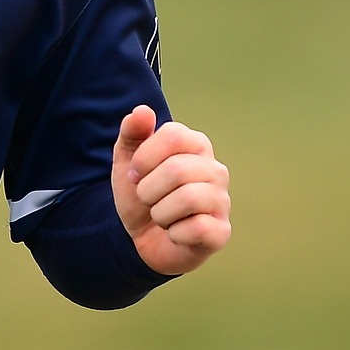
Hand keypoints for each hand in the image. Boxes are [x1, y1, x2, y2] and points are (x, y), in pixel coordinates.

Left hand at [111, 105, 230, 275]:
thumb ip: (132, 133)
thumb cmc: (141, 195)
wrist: (142, 238)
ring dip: (160, 213)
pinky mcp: (222, 231)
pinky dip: (174, 233)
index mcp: (196, 145)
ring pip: (188, 198)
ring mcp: (222, 201)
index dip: (145, 157)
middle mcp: (215, 169)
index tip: (136, 173)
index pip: (173, 134)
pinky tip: (175, 234)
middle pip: (177, 170)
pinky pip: (197, 228)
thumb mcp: (127, 161)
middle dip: (148, 190)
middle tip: (148, 200)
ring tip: (162, 217)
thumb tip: (142, 111)